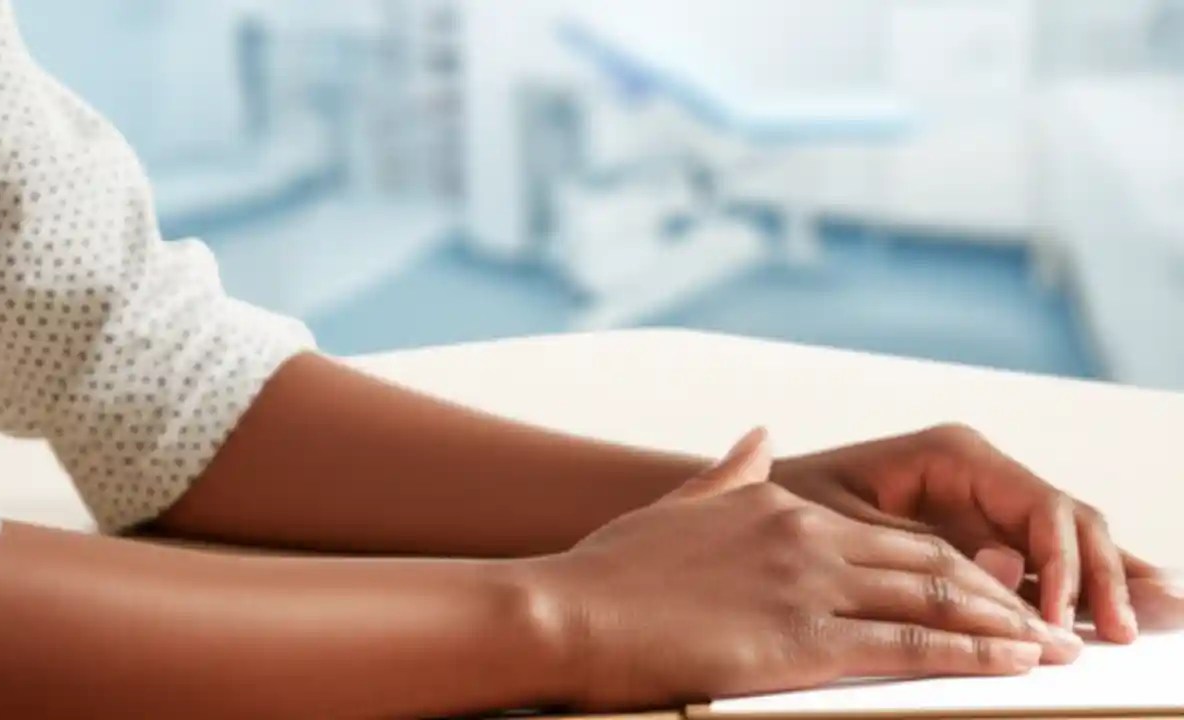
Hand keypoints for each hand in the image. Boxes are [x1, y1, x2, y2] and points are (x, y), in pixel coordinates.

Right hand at [527, 430, 1080, 710]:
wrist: (566, 611)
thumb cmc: (612, 571)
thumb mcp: (677, 508)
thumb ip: (729, 473)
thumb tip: (761, 436)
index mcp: (780, 508)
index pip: (891, 536)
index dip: (952, 562)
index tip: (991, 583)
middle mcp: (805, 537)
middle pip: (928, 562)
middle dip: (997, 593)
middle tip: (1046, 617)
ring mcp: (805, 585)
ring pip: (933, 597)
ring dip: (1002, 624)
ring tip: (1049, 646)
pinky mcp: (799, 639)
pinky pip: (907, 644)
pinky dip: (970, 652)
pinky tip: (1009, 663)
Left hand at [770, 424, 1183, 642]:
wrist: (747, 511)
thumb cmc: (788, 505)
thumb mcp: (844, 522)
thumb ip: (923, 545)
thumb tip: (1007, 565)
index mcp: (954, 455)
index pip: (1040, 507)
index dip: (1066, 564)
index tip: (1065, 620)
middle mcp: (980, 476)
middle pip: (1067, 524)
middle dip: (1104, 575)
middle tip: (1123, 632)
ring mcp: (984, 509)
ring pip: (1065, 545)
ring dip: (1108, 582)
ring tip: (1153, 620)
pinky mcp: (976, 544)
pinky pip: (1038, 567)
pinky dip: (1078, 590)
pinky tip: (1120, 613)